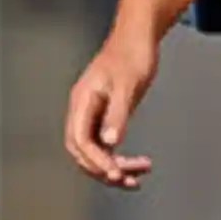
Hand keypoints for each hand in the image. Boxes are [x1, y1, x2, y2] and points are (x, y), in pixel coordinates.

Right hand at [64, 33, 156, 189]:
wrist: (137, 38)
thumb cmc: (132, 56)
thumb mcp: (127, 86)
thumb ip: (117, 114)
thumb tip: (110, 142)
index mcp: (82, 101)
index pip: (79, 140)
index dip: (95, 160)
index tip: (116, 173)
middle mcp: (82, 111)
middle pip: (82, 152)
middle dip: (104, 170)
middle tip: (129, 181)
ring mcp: (92, 115)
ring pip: (95, 152)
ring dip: (114, 168)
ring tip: (140, 176)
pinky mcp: (104, 117)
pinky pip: (106, 146)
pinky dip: (120, 158)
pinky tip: (140, 165)